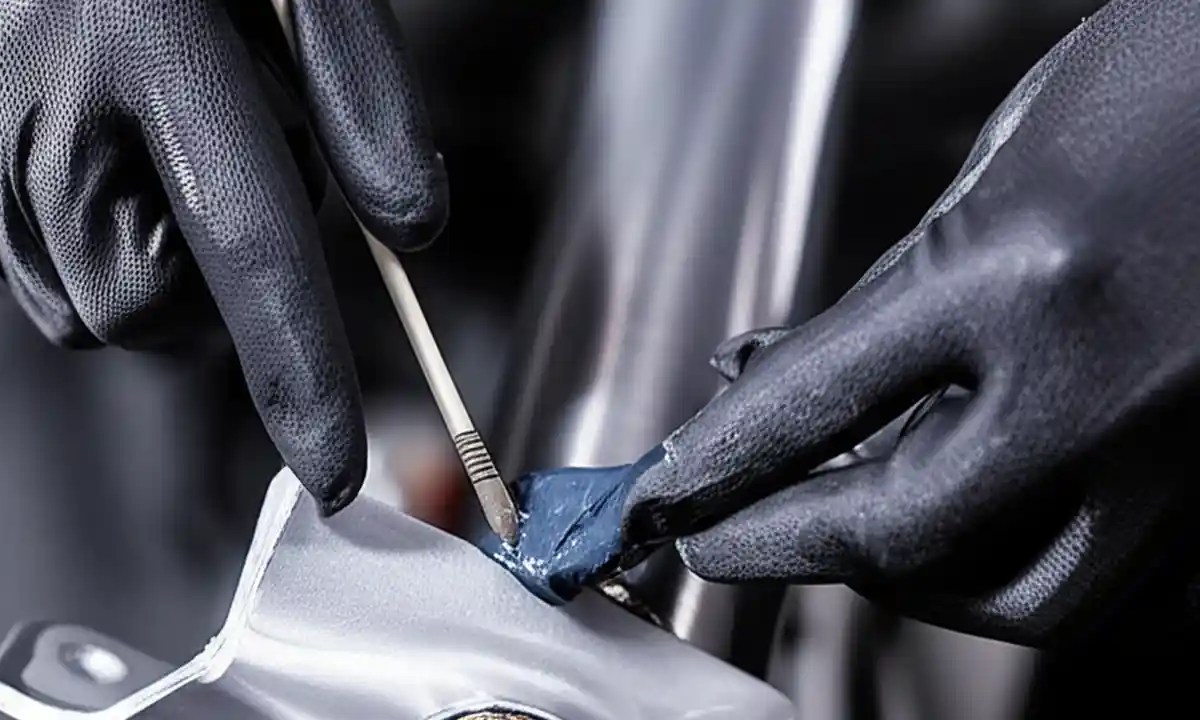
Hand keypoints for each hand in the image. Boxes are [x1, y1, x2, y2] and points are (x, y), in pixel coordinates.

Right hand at [0, 0, 447, 512]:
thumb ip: (363, 100)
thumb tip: (412, 231)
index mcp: (153, 46)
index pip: (248, 248)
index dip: (300, 374)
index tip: (336, 472)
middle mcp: (38, 109)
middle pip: (148, 309)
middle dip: (212, 287)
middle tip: (221, 177)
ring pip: (87, 312)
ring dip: (150, 271)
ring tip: (150, 151)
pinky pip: (28, 281)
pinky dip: (85, 258)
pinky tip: (91, 166)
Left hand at [505, 0, 1199, 645]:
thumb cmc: (1177, 83)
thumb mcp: (1006, 165)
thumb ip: (903, 291)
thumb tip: (784, 384)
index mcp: (1024, 268)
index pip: (815, 403)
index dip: (717, 460)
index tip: (665, 489)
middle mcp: (1109, 380)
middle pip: (901, 530)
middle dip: (781, 544)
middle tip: (720, 538)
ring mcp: (1191, 453)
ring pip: (1017, 595)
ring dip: (906, 577)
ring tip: (847, 538)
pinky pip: (1119, 591)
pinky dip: (1024, 576)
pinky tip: (983, 537)